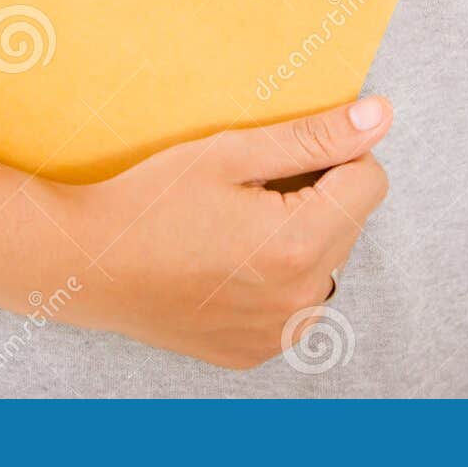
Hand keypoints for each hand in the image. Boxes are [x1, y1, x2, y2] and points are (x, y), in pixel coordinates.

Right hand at [50, 96, 391, 368]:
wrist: (88, 265)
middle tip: (249, 190)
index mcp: (298, 244)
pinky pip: (294, 302)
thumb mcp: (231, 153)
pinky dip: (276, 277)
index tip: (285, 155)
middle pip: (350, 222)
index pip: (369, 181)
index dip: (335, 154)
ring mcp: (279, 333)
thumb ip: (313, 136)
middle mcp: (299, 300)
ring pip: (326, 263)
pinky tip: (226, 262)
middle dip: (317, 196)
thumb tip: (379, 116)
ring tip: (236, 227)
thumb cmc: (151, 201)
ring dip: (300, 237)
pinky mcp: (256, 350)